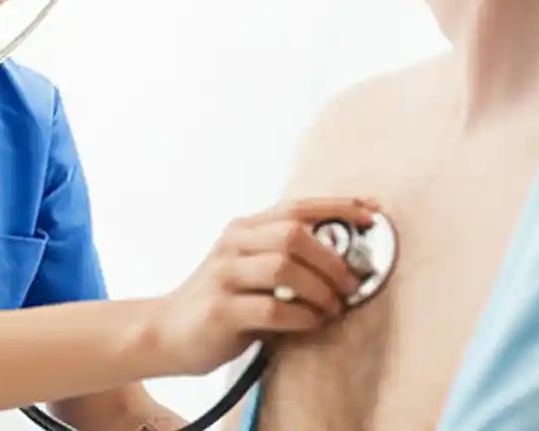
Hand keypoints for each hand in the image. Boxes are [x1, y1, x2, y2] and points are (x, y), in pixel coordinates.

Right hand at [146, 197, 379, 376]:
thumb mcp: (249, 269)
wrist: (166, 331)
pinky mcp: (221, 311)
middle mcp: (232, 245)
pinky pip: (273, 309)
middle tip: (352, 284)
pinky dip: (304, 317)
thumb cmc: (220, 301)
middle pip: (293, 234)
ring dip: (320, 289)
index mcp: (243, 229)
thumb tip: (346, 260)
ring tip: (334, 307)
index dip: (338, 208)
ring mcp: (223, 276)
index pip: (296, 207)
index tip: (373, 213)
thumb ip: (285, 257)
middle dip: (332, 259)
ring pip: (284, 267)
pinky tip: (313, 323)